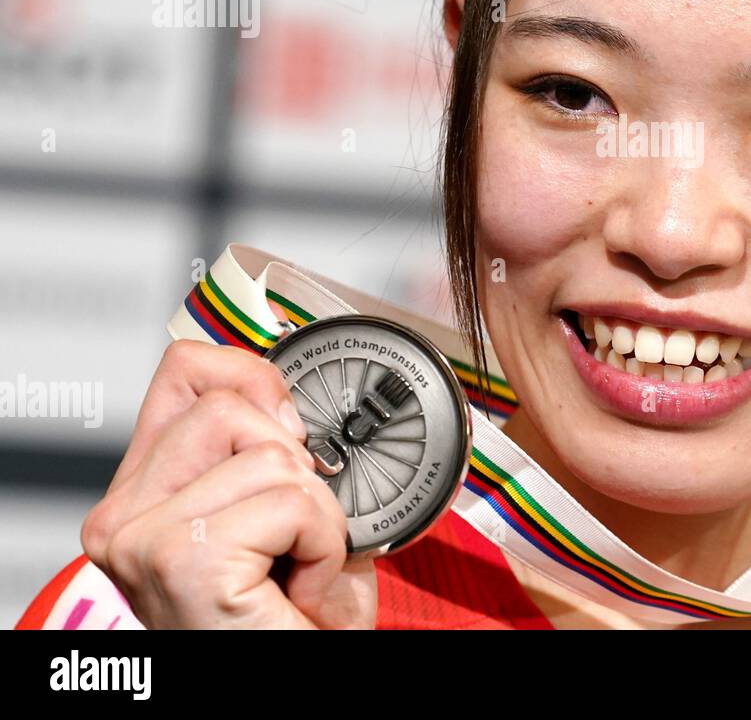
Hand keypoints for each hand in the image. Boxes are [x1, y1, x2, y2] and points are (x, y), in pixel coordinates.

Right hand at [81, 339, 377, 628]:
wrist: (292, 684)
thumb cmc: (289, 623)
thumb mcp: (282, 517)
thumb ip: (272, 450)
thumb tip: (291, 398)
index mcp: (143, 494)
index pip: (185, 370)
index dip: (254, 381)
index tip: (288, 432)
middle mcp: (124, 517)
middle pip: (233, 404)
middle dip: (294, 465)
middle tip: (288, 537)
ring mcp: (143, 540)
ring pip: (272, 454)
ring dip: (315, 514)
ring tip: (292, 569)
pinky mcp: (183, 560)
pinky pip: (295, 502)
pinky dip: (324, 545)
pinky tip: (295, 591)